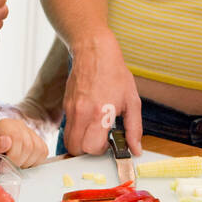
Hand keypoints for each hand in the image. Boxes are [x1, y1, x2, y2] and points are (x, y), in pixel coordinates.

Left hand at [0, 118, 48, 167]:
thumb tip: (6, 142)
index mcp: (6, 125)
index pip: (17, 139)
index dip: (12, 157)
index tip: (3, 167)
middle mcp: (20, 126)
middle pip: (29, 146)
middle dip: (19, 162)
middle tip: (9, 167)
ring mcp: (30, 132)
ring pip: (38, 149)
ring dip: (27, 162)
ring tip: (16, 163)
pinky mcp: (38, 140)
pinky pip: (43, 152)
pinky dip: (35, 161)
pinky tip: (24, 161)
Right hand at [63, 32, 141, 156]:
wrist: (94, 51)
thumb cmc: (115, 73)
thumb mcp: (132, 100)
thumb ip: (134, 128)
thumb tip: (136, 149)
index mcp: (100, 112)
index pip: (92, 147)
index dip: (101, 150)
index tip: (109, 142)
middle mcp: (82, 113)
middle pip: (75, 148)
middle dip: (88, 150)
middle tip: (100, 140)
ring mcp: (71, 109)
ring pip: (68, 140)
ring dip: (80, 142)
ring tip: (94, 131)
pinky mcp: (65, 104)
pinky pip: (67, 127)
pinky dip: (77, 130)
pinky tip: (89, 119)